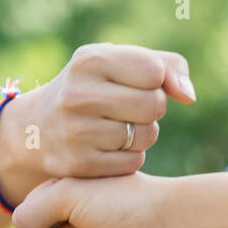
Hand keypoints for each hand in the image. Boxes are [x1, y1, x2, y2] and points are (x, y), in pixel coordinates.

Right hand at [0, 45, 194, 201]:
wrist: (38, 129)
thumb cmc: (93, 88)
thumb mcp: (119, 63)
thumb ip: (166, 67)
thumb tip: (190, 97)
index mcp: (90, 61)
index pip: (154, 72)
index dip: (155, 81)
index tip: (136, 85)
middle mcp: (79, 95)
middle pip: (154, 105)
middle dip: (152, 109)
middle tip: (131, 110)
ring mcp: (77, 132)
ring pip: (146, 136)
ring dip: (142, 135)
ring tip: (118, 128)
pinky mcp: (80, 165)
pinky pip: (133, 162)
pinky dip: (130, 157)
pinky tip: (110, 149)